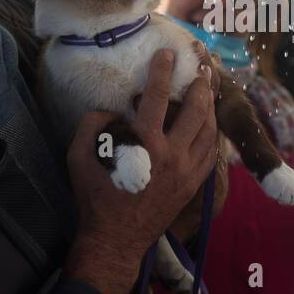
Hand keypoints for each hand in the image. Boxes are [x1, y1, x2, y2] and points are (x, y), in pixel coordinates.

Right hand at [65, 49, 217, 293]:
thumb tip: (110, 109)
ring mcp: (187, 171)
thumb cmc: (94, 196)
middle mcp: (172, 154)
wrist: (115, 239)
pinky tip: (211, 124)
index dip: (163, 72)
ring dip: (211, 106)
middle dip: (202, 83)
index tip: (167, 54)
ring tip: (210, 88)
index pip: (158, 97)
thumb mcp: (80, 156)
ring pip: (209, 131)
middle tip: (203, 65)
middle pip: (197, 109)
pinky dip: (213, 135)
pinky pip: (212, 154)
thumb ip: (92, 125)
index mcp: (144, 144)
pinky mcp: (193, 185)